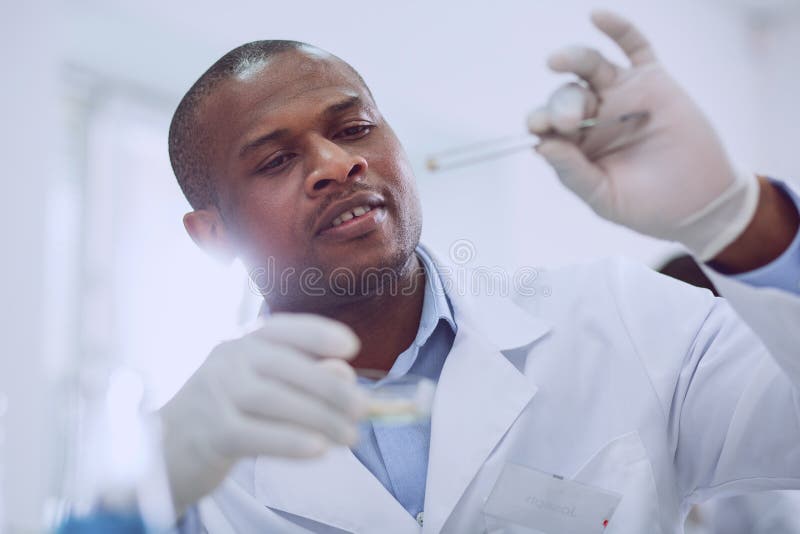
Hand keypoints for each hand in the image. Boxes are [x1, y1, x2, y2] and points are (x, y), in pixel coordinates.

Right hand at [158, 313, 366, 515]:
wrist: (164, 449)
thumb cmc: (225, 413)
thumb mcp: (263, 388)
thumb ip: (302, 376)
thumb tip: (344, 373)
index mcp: (242, 342)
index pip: (283, 328)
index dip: (318, 334)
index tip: (352, 347)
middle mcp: (227, 360)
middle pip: (287, 367)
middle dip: (331, 388)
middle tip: (364, 408)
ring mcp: (215, 393)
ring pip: (277, 401)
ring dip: (321, 419)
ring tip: (351, 436)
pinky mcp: (211, 432)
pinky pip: (258, 435)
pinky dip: (292, 441)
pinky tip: (319, 450)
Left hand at [529, 10, 759, 260]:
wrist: (700, 203)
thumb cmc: (647, 205)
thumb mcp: (604, 197)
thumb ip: (573, 172)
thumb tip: (541, 146)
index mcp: (575, 144)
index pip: (547, 124)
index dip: (539, 121)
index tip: (539, 126)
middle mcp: (593, 116)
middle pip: (565, 95)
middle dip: (562, 105)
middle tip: (570, 121)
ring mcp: (621, 95)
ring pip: (590, 66)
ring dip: (572, 59)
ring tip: (557, 60)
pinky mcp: (652, 81)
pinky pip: (634, 47)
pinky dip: (617, 29)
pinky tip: (597, 16)